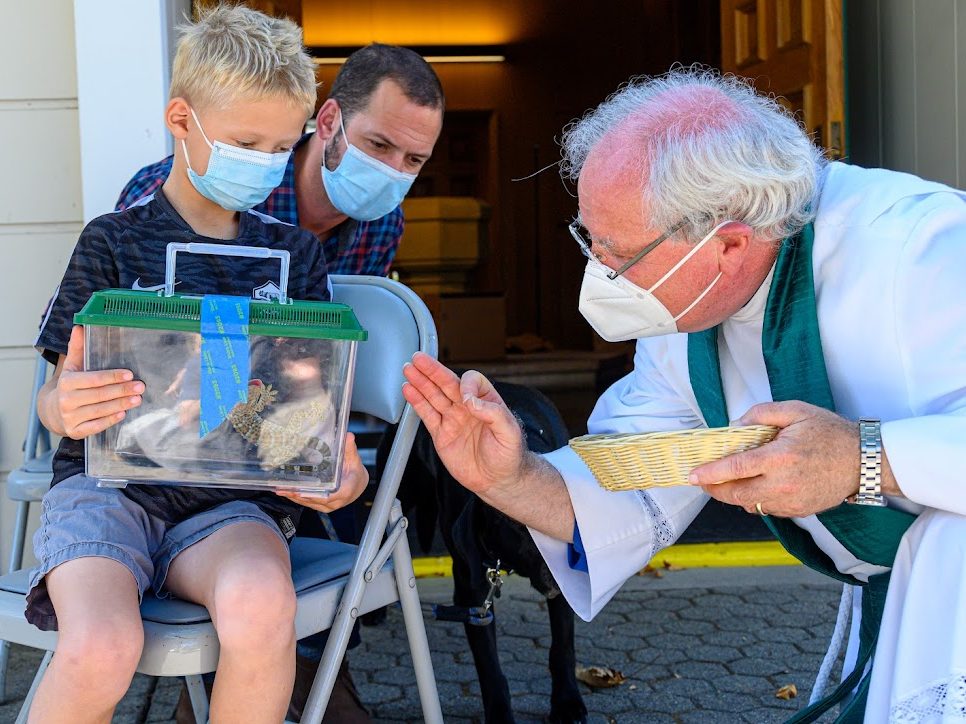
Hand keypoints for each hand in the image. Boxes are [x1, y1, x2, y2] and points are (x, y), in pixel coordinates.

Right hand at [47, 326, 143, 438]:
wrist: (52, 410)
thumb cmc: (70, 385)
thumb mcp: (72, 366)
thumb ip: (78, 348)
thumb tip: (79, 327)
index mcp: (66, 382)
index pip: (93, 379)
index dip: (112, 376)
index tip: (129, 374)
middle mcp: (66, 400)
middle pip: (99, 395)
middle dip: (122, 391)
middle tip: (140, 387)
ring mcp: (69, 417)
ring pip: (99, 411)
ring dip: (120, 405)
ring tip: (137, 399)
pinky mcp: (74, 431)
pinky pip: (95, 426)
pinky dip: (109, 420)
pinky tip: (122, 414)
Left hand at [276, 432, 368, 512]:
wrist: (358, 484)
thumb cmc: (355, 472)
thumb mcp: (354, 459)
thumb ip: (349, 448)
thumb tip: (348, 435)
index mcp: (346, 490)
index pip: (330, 495)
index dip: (314, 494)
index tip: (301, 491)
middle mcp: (337, 501)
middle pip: (315, 500)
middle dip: (298, 494)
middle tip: (284, 488)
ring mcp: (329, 505)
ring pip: (310, 503)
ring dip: (295, 497)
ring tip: (281, 490)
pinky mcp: (322, 506)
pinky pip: (309, 504)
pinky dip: (297, 498)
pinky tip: (286, 493)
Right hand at [401, 352, 525, 498]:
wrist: (499, 481)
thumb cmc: (509, 456)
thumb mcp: (510, 432)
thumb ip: (494, 413)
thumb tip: (470, 401)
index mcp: (486, 401)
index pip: (471, 381)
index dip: (465, 385)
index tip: (464, 399)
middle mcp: (467, 407)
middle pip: (447, 383)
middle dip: (432, 371)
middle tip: (418, 359)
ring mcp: (453, 419)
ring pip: (434, 396)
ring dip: (421, 382)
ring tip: (408, 370)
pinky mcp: (441, 434)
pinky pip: (427, 415)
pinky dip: (417, 402)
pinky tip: (408, 390)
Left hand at [688, 401, 861, 517]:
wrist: (865, 461)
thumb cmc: (831, 433)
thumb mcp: (796, 411)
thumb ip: (761, 414)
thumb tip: (735, 426)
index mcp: (780, 458)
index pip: (735, 469)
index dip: (710, 473)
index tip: (693, 475)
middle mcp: (783, 484)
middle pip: (736, 495)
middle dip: (715, 489)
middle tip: (703, 480)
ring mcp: (791, 502)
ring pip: (749, 505)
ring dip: (733, 496)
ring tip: (725, 482)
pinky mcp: (798, 511)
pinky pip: (767, 510)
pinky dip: (754, 500)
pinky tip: (753, 486)